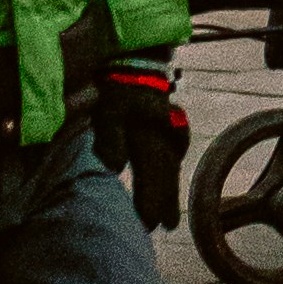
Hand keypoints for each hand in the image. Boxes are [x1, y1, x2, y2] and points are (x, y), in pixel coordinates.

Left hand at [95, 60, 190, 230]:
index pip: (152, 170)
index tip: (148, 224)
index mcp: (148, 130)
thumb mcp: (108, 108)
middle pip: (165, 171)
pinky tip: (170, 182)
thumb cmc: (116, 86)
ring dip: (170, 190)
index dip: (151, 198)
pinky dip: (172, 170)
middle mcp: (163, 132)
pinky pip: (174, 152)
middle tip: (166, 227)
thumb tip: (115, 168)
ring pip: (171, 164)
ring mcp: (168, 128)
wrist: (136, 56)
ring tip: (170, 219)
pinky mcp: (168, 124)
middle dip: (164, 200)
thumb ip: (110, 137)